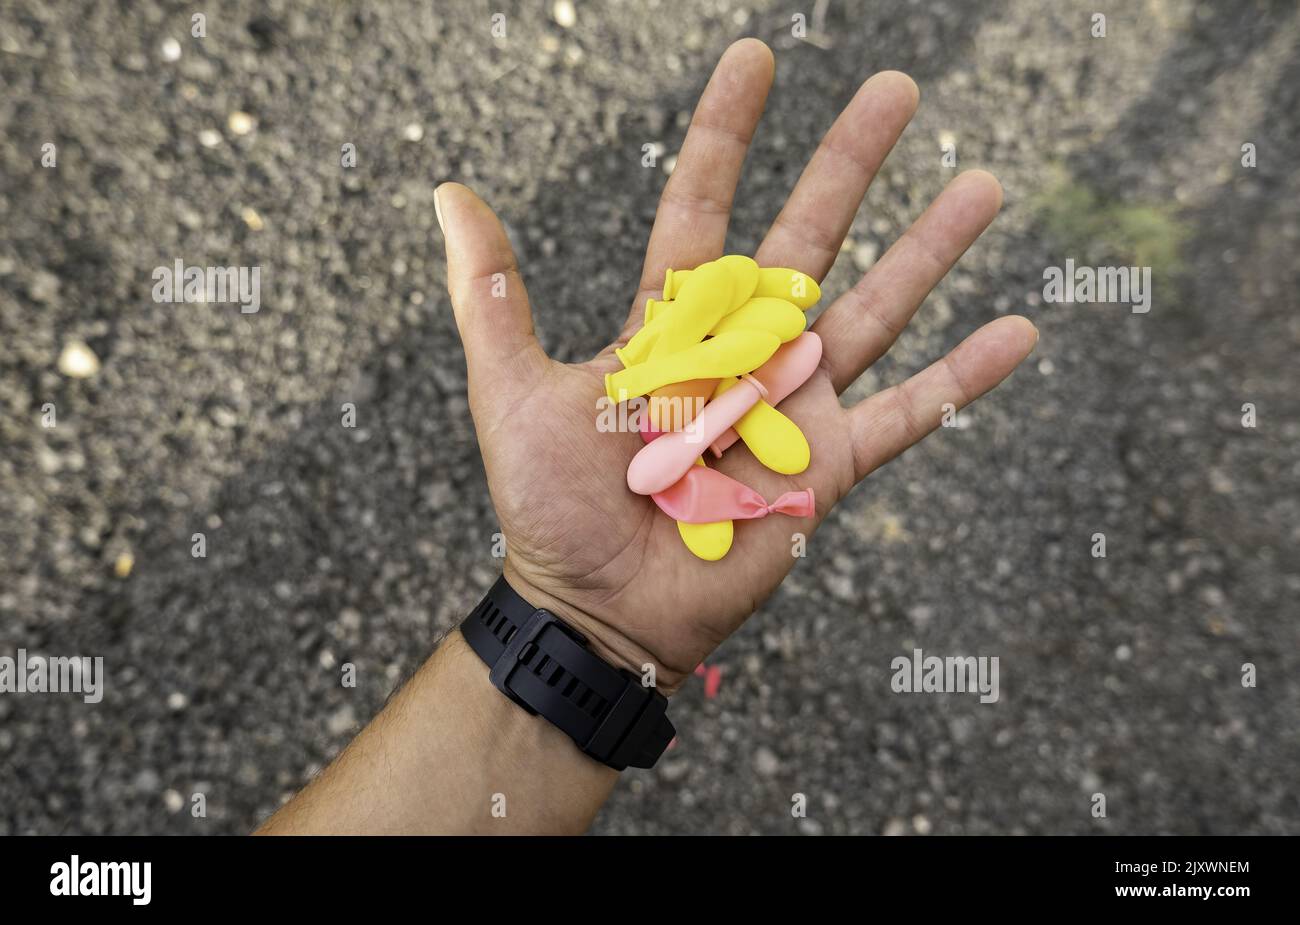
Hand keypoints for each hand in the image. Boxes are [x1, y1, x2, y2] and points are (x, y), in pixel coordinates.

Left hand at [435, 39, 1036, 695]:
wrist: (599, 607)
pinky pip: (910, 414)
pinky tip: (1020, 331)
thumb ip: (492, 297)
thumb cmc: (550, 509)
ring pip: (874, 312)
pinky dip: (964, 379)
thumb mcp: (511, 393)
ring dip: (930, 251)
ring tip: (984, 186)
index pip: (703, 206)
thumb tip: (451, 193)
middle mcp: (741, 354)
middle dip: (850, 163)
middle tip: (898, 88)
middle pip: (808, 241)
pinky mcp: (828, 468)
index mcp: (670, 326)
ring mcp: (792, 408)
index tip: (757, 58)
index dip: (727, 133)